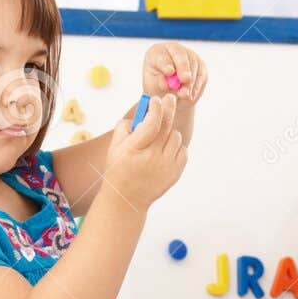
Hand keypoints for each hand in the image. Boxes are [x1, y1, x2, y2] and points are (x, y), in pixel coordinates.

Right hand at [104, 93, 187, 210]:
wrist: (127, 199)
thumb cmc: (119, 169)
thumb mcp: (114, 147)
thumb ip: (124, 127)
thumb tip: (142, 111)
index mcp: (134, 150)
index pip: (152, 122)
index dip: (156, 107)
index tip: (156, 99)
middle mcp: (151, 158)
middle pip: (167, 126)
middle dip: (168, 108)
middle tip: (169, 99)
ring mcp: (165, 167)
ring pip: (176, 136)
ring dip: (170, 131)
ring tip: (161, 135)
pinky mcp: (175, 173)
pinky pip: (183, 150)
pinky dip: (176, 146)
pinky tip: (166, 148)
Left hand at [142, 41, 207, 102]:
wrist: (170, 95)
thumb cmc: (158, 88)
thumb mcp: (154, 86)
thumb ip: (159, 82)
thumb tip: (167, 82)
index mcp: (157, 52)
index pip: (161, 54)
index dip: (166, 62)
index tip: (169, 72)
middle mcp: (174, 49)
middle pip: (180, 55)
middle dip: (183, 68)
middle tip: (184, 79)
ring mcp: (189, 56)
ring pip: (193, 65)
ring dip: (190, 81)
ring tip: (184, 95)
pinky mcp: (200, 66)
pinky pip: (201, 75)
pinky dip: (196, 86)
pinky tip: (190, 96)